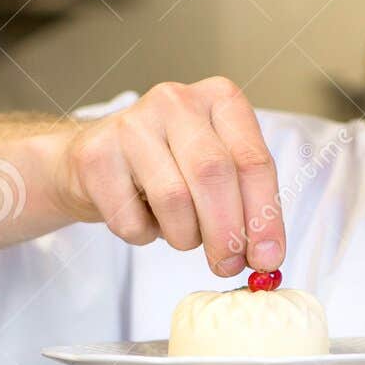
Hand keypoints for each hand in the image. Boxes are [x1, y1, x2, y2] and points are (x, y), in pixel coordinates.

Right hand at [46, 78, 281, 274]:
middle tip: (227, 265)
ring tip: (181, 231)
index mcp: (219, 99)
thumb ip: (247, 206)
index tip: (267, 257)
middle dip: (226, 232)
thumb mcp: (217, 174)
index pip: (253, 160)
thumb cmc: (169, 166)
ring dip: (184, 236)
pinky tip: (142, 216)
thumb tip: (266, 255)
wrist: (99, 161)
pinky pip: (131, 218)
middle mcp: (176, 100)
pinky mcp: (96, 155)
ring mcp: (132, 123)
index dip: (264, 216)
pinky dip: (144, 235)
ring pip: (174, 199)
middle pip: (214, 175)